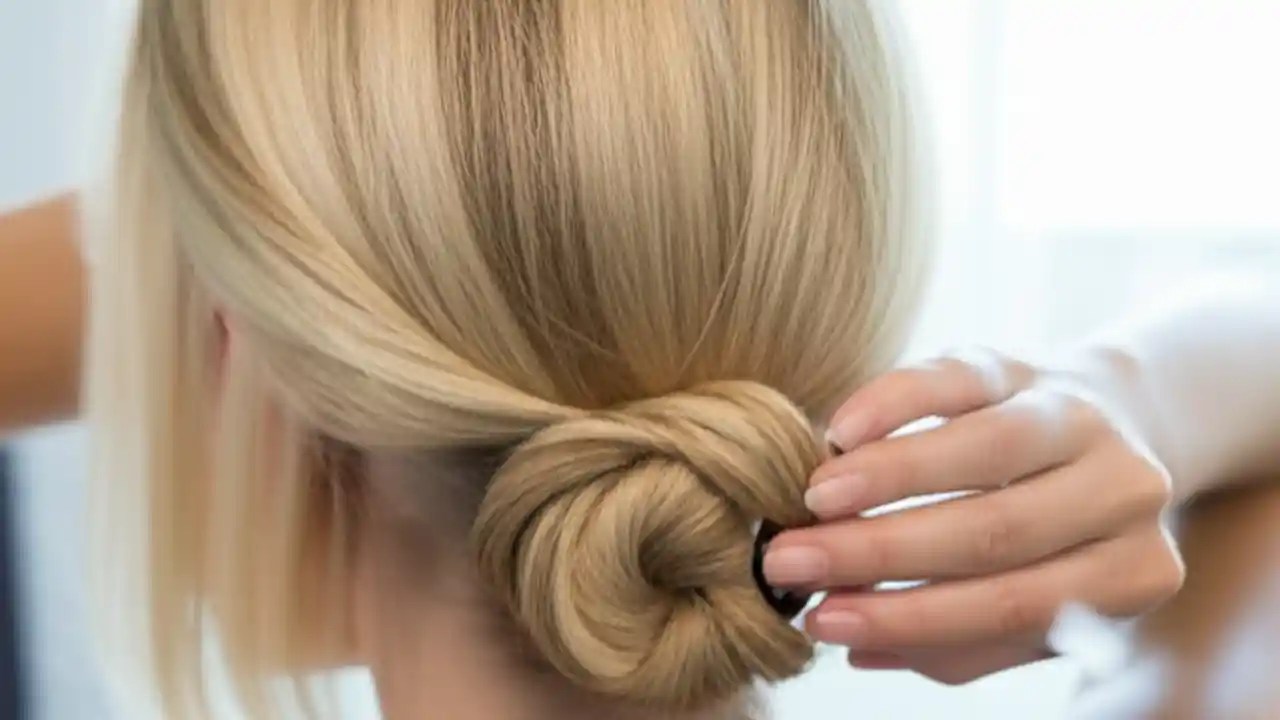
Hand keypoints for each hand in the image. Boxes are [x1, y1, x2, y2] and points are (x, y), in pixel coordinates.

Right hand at [763, 349, 1185, 683]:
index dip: (909, 618)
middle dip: (877, 552)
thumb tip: (856, 647)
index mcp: (1131, 572)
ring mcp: (1080, 416)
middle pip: (992, 532)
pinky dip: (891, 403)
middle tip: (790, 563)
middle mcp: (1123, 492)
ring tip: (811, 501)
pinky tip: (838, 431)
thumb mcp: (1027, 600)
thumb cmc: (1052, 540)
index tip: (825, 621)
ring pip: (982, 450)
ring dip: (882, 478)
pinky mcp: (1026, 359)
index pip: (1010, 606)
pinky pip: (956, 377)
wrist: (1115, 428)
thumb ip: (957, 637)